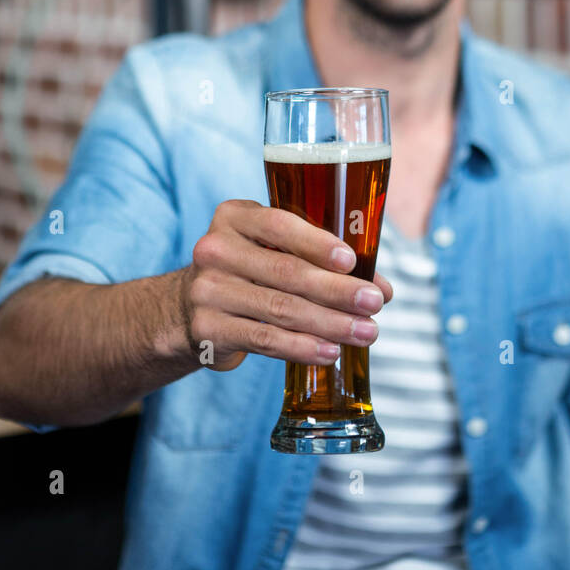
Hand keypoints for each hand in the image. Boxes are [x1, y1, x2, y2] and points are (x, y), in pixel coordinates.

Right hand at [179, 200, 392, 372]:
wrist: (187, 308)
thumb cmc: (249, 271)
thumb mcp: (271, 249)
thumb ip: (319, 259)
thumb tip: (381, 287)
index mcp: (234, 217)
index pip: (279, 226)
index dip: (318, 243)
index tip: (353, 261)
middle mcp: (215, 249)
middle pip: (287, 271)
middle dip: (337, 290)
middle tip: (374, 302)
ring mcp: (208, 290)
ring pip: (281, 309)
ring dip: (330, 323)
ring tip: (365, 332)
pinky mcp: (209, 329)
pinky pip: (265, 339)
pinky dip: (302, 348)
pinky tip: (330, 352)